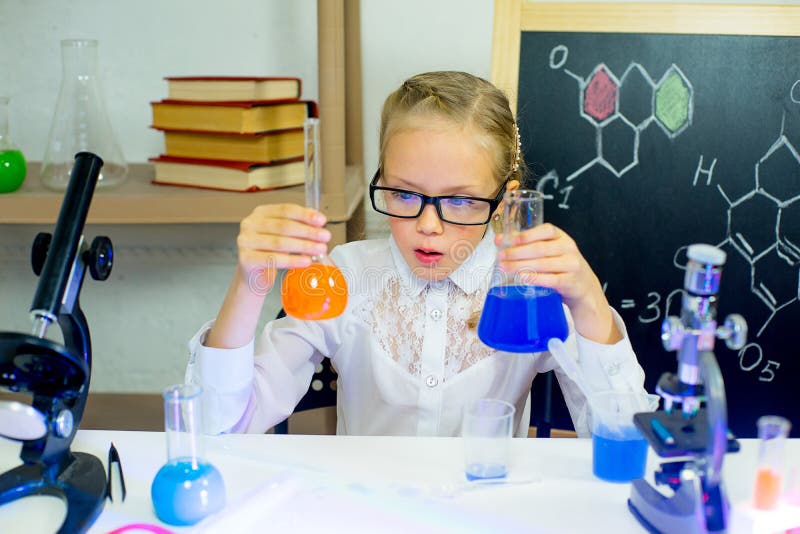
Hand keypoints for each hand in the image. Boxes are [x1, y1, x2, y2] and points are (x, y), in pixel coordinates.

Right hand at [236, 203, 330, 293]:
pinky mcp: (245, 259)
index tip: (322, 221)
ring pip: (280, 242)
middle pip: (284, 226)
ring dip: (303, 245)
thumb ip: (297, 225)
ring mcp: (245, 241)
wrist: (254, 275)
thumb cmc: (270, 252)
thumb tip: (319, 222)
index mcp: (260, 213)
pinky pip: (273, 259)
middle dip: (308, 231)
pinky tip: (306, 261)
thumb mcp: (283, 235)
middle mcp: (250, 224)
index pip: (286, 209)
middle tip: (325, 237)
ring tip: (320, 249)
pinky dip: (292, 260)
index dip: (305, 215)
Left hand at [495, 223, 620, 343]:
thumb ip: (530, 245)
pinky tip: (522, 278)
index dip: (528, 234)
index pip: (546, 230)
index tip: (511, 239)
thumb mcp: (551, 252)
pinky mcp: (571, 281)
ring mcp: (571, 265)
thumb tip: (500, 239)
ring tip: (505, 268)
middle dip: (517, 252)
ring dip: (521, 266)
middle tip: (501, 256)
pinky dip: (535, 278)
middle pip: (540, 248)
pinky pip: (551, 279)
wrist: (584, 288)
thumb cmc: (562, 267)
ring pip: (543, 264)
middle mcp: (568, 248)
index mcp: (562, 237)